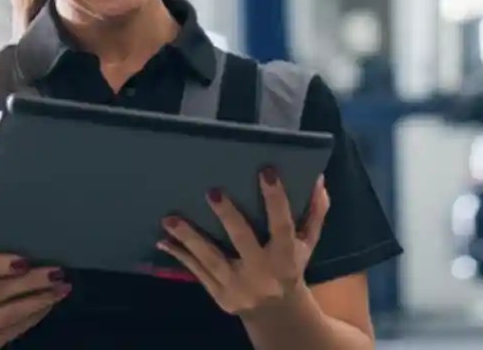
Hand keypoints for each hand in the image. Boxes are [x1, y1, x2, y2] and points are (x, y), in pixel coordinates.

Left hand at [158, 170, 330, 317]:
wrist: (276, 311)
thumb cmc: (291, 266)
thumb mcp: (307, 243)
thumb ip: (314, 213)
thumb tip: (318, 179)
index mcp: (286, 256)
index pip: (282, 224)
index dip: (275, 199)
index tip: (266, 171)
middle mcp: (262, 271)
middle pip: (243, 241)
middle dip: (228, 217)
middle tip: (212, 192)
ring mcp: (237, 285)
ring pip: (211, 259)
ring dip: (189, 238)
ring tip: (170, 218)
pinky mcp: (219, 295)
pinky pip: (197, 272)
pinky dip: (179, 256)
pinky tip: (163, 239)